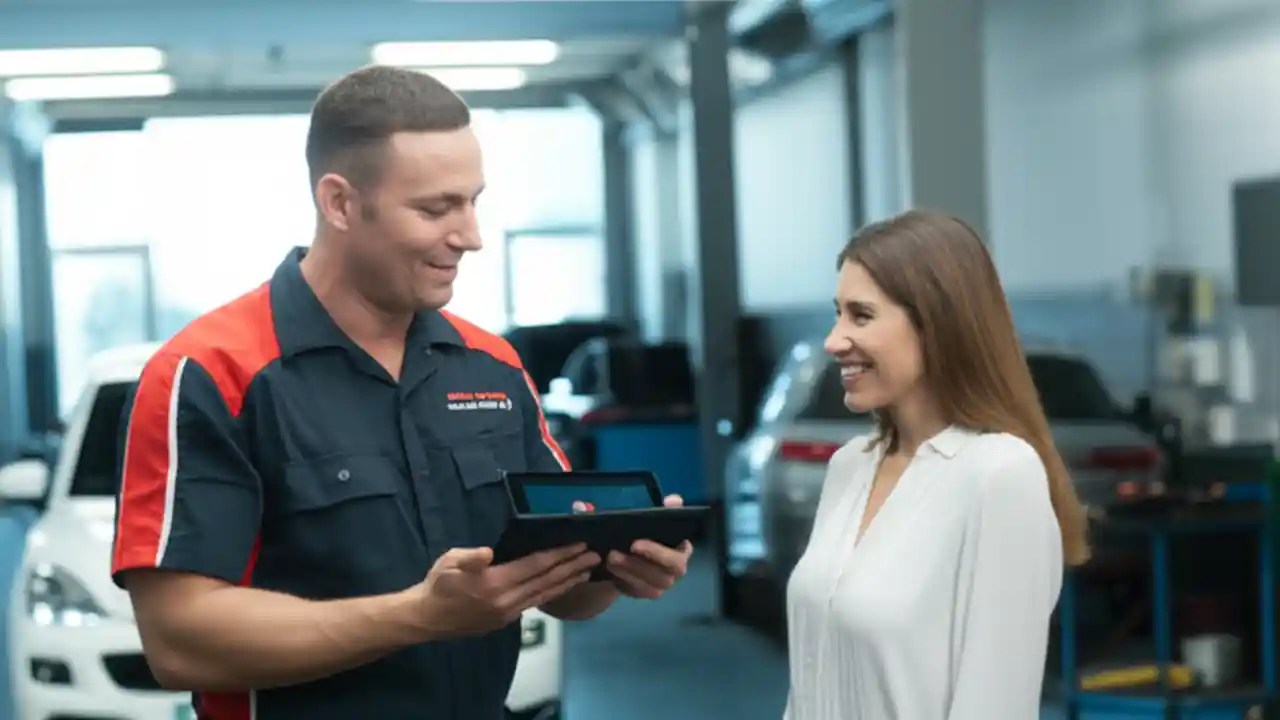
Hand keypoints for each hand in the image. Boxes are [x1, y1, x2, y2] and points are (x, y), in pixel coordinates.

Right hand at [411, 544, 599, 638]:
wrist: (426, 618)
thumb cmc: (438, 584)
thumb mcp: (449, 562)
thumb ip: (470, 557)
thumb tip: (488, 554)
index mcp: (494, 583)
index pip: (534, 566)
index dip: (559, 555)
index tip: (579, 546)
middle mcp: (506, 601)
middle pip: (546, 581)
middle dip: (572, 567)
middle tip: (595, 556)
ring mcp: (508, 613)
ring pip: (545, 595)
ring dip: (568, 582)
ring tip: (587, 572)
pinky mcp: (506, 620)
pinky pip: (535, 603)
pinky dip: (553, 593)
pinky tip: (563, 586)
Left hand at [572, 494, 692, 599]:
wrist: (634, 548)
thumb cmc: (649, 531)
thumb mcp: (656, 516)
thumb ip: (667, 509)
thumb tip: (674, 500)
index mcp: (682, 551)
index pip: (678, 557)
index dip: (658, 553)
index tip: (634, 544)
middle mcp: (676, 572)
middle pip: (660, 576)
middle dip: (637, 565)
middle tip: (613, 553)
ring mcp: (662, 585)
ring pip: (647, 586)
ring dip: (626, 572)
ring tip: (608, 559)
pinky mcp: (646, 592)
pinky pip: (636, 592)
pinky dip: (622, 581)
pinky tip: (609, 570)